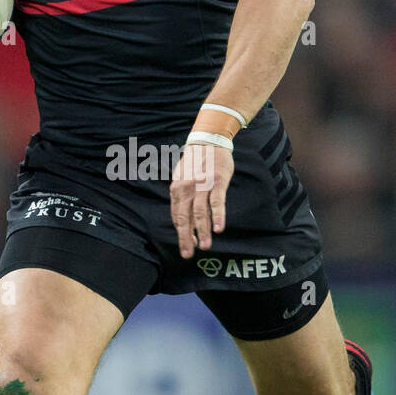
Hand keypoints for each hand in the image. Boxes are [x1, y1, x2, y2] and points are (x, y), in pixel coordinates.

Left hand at [169, 141, 233, 256]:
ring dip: (203, 231)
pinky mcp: (217, 182)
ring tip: (205, 246)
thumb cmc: (196, 162)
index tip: (185, 247)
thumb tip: (181, 217)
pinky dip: (218, 216)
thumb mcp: (182, 178)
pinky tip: (219, 229)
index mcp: (177, 189)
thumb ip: (181, 196)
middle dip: (187, 238)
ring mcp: (202, 185)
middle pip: (186, 218)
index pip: (177, 217)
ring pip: (201, 213)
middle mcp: (187, 189)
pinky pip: (217, 202)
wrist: (208, 140)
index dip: (182, 233)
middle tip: (189, 254)